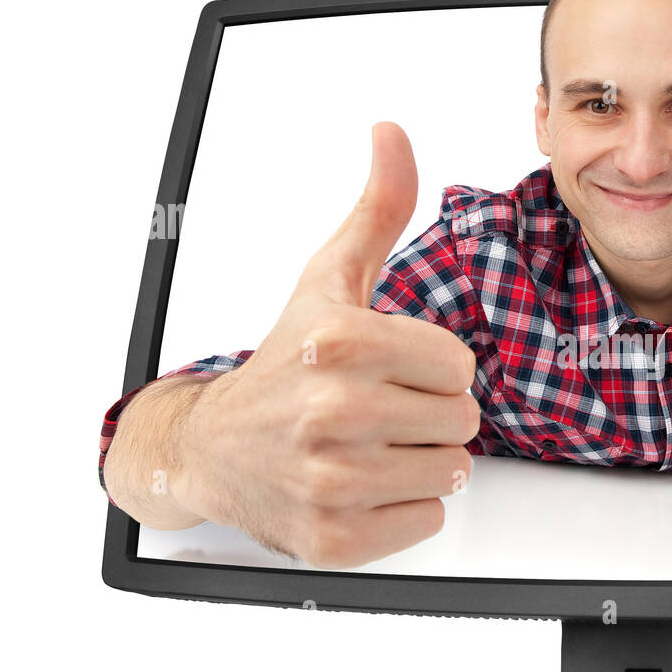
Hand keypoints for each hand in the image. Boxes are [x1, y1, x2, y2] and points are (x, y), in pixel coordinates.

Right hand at [172, 122, 479, 568]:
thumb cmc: (281, 362)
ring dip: (420, 461)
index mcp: (341, 341)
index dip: (432, 368)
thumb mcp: (327, 279)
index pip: (459, 366)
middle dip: (430, 414)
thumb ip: (376, 209)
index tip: (390, 368)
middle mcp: (333, 410)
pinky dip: (404, 509)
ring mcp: (332, 480)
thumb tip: (392, 133)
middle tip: (379, 409)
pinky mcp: (333, 537)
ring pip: (450, 471)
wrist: (210, 447)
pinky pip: (426, 520)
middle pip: (461, 420)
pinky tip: (362, 484)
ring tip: (369, 445)